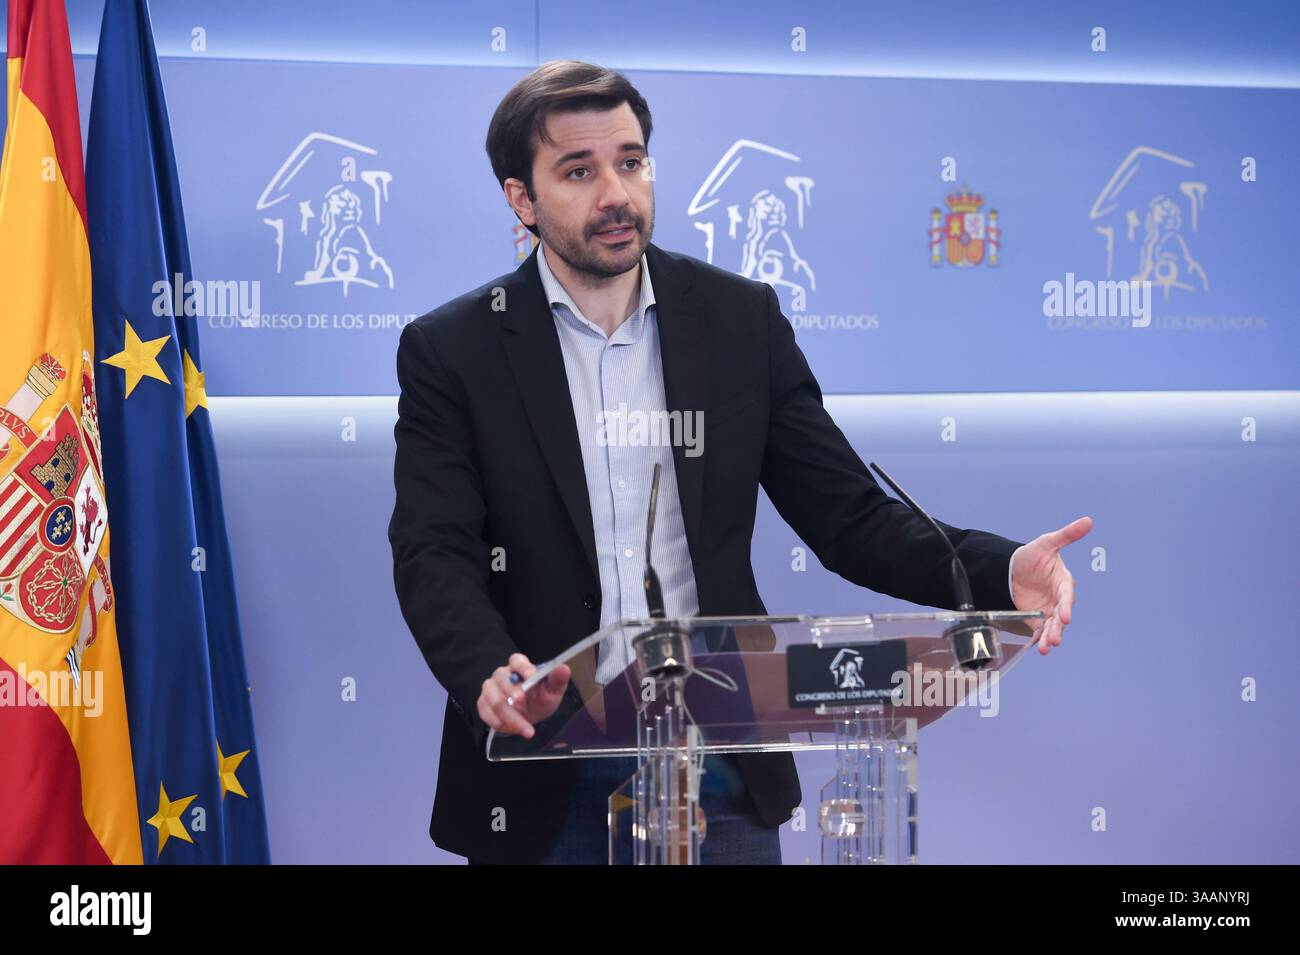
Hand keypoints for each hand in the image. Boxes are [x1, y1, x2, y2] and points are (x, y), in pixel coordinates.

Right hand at [476, 653, 571, 737]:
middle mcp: (502, 675)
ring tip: (527, 728)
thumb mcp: (552, 691)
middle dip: (513, 692)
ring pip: (494, 700)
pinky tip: (514, 729)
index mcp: (519, 666)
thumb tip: (563, 668)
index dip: (523, 667)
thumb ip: (557, 680)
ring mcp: (490, 689)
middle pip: (503, 680)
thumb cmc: (540, 698)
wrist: (530, 715)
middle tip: (523, 703)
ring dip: (510, 716)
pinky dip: (500, 723)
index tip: (531, 676)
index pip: (517, 660)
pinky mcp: (483, 704)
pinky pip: (486, 713)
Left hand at [1011, 516, 1092, 655]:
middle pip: (1060, 615)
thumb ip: (1067, 535)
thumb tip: (1088, 521)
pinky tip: (1037, 647)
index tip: (1065, 616)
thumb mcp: (1047, 543)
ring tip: (1046, 647)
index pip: (1066, 594)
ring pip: (1052, 626)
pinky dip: (1039, 638)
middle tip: (1055, 639)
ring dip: (1050, 636)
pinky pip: (1040, 630)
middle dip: (1058, 628)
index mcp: (1063, 581)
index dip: (1066, 605)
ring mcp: (1048, 609)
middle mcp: (1058, 598)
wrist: (1012, 567)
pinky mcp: (1036, 617)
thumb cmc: (1032, 555)